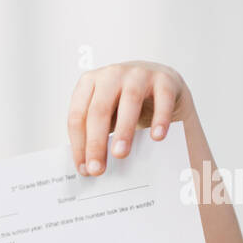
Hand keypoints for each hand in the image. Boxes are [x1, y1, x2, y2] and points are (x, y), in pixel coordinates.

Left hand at [67, 61, 195, 175]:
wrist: (159, 82)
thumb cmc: (124, 102)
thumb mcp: (105, 113)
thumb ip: (94, 133)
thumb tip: (88, 167)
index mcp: (89, 83)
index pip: (77, 116)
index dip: (79, 144)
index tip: (84, 168)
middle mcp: (111, 75)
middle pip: (99, 110)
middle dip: (96, 143)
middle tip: (98, 168)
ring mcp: (138, 74)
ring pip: (129, 102)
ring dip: (123, 131)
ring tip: (120, 154)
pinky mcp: (164, 79)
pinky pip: (162, 99)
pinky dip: (160, 118)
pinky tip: (157, 137)